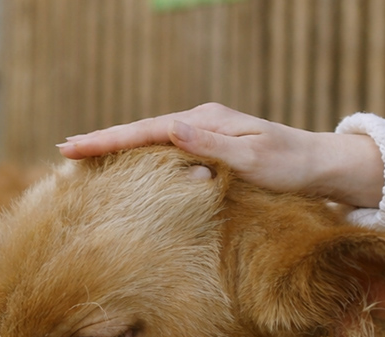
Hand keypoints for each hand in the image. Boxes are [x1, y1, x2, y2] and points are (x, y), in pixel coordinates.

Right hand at [58, 103, 384, 208]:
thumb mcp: (253, 158)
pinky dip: (140, 157)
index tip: (73, 147)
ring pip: (150, 141)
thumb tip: (171, 129)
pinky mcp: (210, 148)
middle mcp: (200, 123)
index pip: (145, 131)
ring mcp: (204, 134)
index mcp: (204, 122)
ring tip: (84, 157)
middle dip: (103, 141)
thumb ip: (211, 144)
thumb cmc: (290, 166)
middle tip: (65, 151)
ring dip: (117, 149)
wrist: (320, 165)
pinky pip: (165, 151)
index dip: (107, 140)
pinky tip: (127, 166)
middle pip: (140, 132)